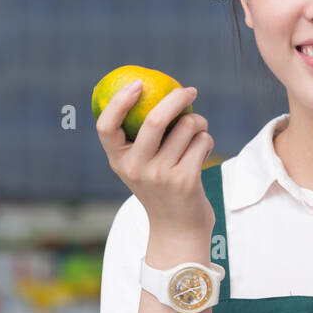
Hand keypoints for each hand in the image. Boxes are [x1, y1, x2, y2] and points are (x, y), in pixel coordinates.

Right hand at [95, 80, 215, 236]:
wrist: (178, 229)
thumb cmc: (161, 188)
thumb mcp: (140, 166)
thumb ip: (139, 137)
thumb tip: (146, 88)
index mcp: (118, 161)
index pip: (106, 126)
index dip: (119, 101)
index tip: (138, 83)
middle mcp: (136, 168)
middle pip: (154, 119)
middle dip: (177, 98)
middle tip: (190, 90)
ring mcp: (161, 175)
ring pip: (187, 127)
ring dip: (199, 124)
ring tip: (197, 135)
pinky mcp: (186, 180)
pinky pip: (202, 141)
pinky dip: (206, 141)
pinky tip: (202, 153)